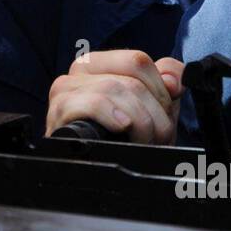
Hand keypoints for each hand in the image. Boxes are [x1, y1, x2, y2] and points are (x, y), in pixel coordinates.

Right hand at [46, 50, 183, 144]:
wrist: (93, 170)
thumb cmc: (124, 137)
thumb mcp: (154, 103)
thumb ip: (168, 78)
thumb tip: (172, 80)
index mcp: (101, 62)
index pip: (137, 61)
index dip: (160, 90)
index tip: (164, 114)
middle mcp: (80, 70)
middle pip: (130, 80)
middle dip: (154, 114)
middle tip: (157, 137)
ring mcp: (65, 89)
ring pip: (114, 90)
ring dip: (139, 122)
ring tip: (142, 141)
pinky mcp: (59, 111)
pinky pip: (92, 103)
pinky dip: (112, 115)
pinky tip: (121, 127)